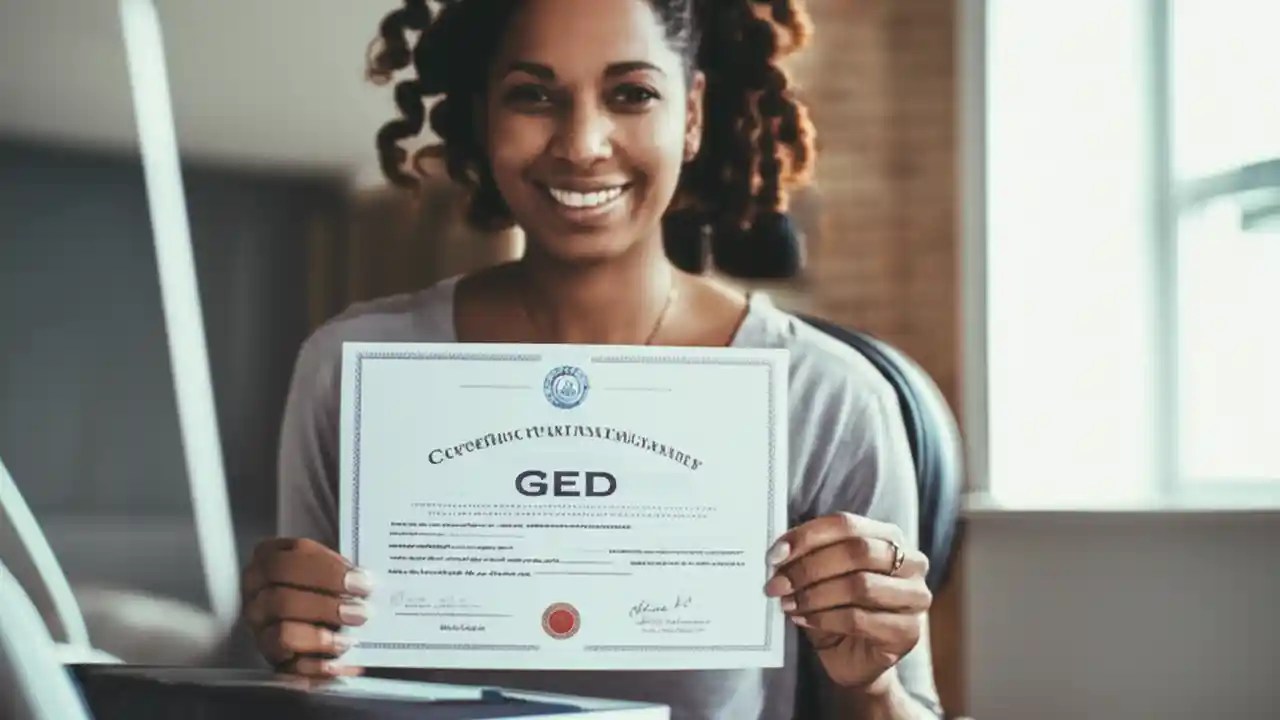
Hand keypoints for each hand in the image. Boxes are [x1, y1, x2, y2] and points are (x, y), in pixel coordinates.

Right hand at [241, 537, 373, 676]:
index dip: (326, 573)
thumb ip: (340, 570)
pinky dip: (314, 666)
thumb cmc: (326, 582)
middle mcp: (256, 591)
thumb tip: (363, 583)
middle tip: (360, 613)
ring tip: (347, 640)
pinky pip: (288, 666)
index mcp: (268, 559)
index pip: (287, 562)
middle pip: (281, 599)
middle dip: (325, 608)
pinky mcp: (269, 655)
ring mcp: (259, 625)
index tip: (360, 583)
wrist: (323, 612)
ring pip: (282, 634)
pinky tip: (335, 665)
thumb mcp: (331, 565)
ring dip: (319, 637)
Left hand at [763, 513, 930, 689]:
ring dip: (815, 595)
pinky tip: (805, 620)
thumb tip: (779, 553)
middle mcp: (911, 562)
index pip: (846, 524)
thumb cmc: (837, 608)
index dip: (807, 536)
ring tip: (789, 604)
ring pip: (859, 585)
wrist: (853, 657)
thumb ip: (807, 556)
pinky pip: (859, 619)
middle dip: (808, 568)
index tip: (775, 555)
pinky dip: (824, 618)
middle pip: (856, 552)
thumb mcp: (821, 575)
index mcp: (890, 537)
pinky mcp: (907, 632)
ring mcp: (915, 597)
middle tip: (777, 584)